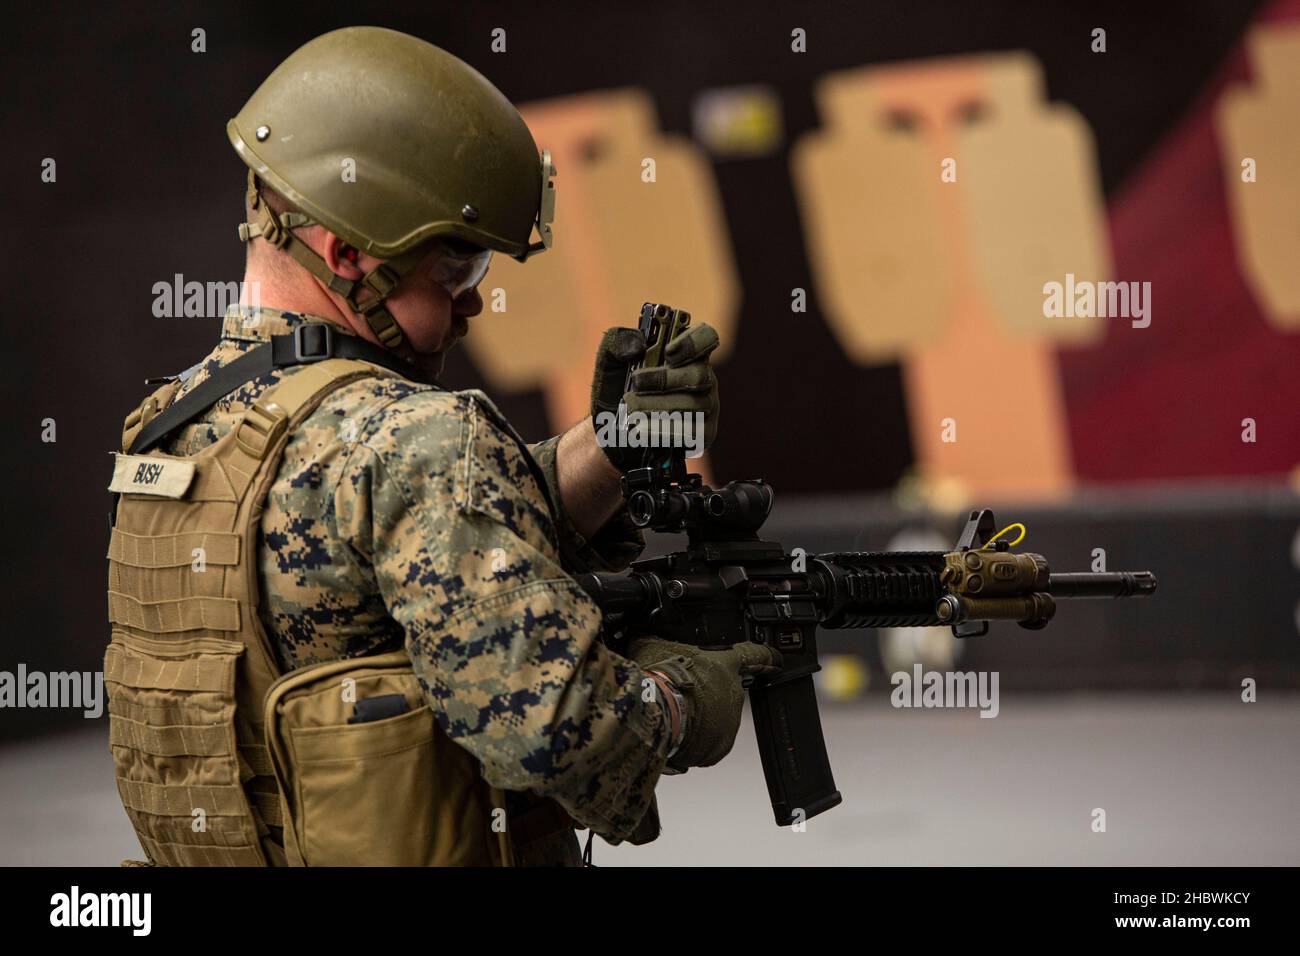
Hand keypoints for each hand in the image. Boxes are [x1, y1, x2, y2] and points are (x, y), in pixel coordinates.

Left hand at [588, 323, 720, 471]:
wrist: (610, 428)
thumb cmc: (615, 390)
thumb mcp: (609, 362)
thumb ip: (619, 343)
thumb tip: (637, 342)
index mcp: (686, 353)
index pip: (705, 338)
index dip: (692, 342)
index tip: (668, 351)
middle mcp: (702, 377)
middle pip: (699, 375)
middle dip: (665, 380)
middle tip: (637, 383)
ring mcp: (707, 407)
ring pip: (694, 405)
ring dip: (658, 406)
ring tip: (631, 409)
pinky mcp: (703, 434)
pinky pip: (692, 432)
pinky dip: (663, 430)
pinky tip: (642, 428)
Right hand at [627, 638, 780, 770]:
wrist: (656, 713)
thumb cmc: (659, 677)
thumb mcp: (653, 644)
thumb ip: (656, 639)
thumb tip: (643, 634)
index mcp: (723, 665)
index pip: (755, 655)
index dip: (766, 656)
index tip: (774, 658)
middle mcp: (732, 693)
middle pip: (723, 691)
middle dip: (704, 693)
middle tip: (678, 693)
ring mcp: (728, 721)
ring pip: (714, 719)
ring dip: (698, 717)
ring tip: (671, 714)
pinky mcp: (718, 747)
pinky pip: (707, 744)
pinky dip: (693, 741)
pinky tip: (675, 732)